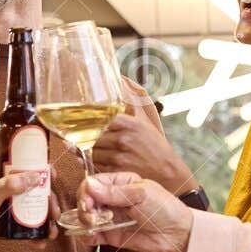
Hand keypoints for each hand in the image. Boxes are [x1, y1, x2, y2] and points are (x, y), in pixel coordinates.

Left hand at [0, 150, 49, 251]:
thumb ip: (8, 185)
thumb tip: (35, 176)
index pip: (21, 155)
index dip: (39, 164)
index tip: (51, 176)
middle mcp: (0, 175)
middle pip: (32, 179)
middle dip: (46, 195)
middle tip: (53, 209)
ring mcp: (5, 193)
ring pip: (32, 198)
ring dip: (44, 212)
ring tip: (51, 228)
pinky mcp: (6, 210)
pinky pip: (25, 214)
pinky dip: (34, 225)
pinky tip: (41, 239)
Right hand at [77, 172, 193, 251]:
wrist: (177, 236)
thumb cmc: (164, 209)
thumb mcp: (141, 195)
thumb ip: (114, 192)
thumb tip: (89, 185)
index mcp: (120, 182)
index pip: (93, 183)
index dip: (86, 192)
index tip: (89, 203)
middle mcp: (112, 198)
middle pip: (86, 199)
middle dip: (84, 208)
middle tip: (92, 217)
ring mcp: (111, 217)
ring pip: (85, 217)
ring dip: (85, 222)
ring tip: (94, 227)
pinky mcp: (111, 235)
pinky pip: (92, 234)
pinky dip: (87, 236)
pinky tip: (92, 236)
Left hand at [93, 79, 198, 196]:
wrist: (167, 172)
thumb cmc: (154, 145)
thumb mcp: (144, 121)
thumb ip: (131, 102)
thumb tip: (120, 79)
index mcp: (129, 124)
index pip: (98, 118)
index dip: (88, 120)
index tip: (83, 121)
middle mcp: (123, 139)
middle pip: (91, 135)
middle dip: (86, 136)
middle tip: (83, 136)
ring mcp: (119, 157)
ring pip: (91, 151)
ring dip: (89, 151)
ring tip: (94, 149)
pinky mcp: (116, 171)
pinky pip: (95, 165)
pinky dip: (93, 163)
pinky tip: (99, 160)